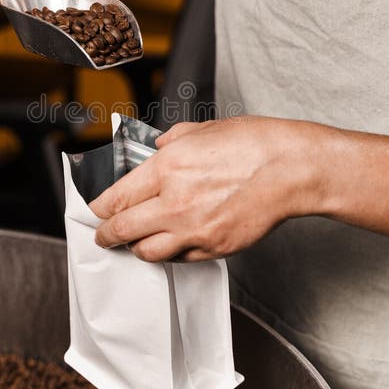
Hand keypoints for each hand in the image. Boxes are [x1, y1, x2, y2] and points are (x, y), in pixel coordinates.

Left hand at [90, 117, 324, 262]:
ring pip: (147, 252)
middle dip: (107, 235)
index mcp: (166, 167)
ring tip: (136, 241)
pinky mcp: (214, 248)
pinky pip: (179, 258)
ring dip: (137, 247)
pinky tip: (172, 241)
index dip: (100, 208)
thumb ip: (172, 141)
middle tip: (103, 236)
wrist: (292, 169)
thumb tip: (157, 148)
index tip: (97, 210)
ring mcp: (194, 230)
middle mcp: (174, 202)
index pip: (116, 198)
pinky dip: (170, 252)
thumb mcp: (203, 130)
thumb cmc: (254, 144)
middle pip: (123, 230)